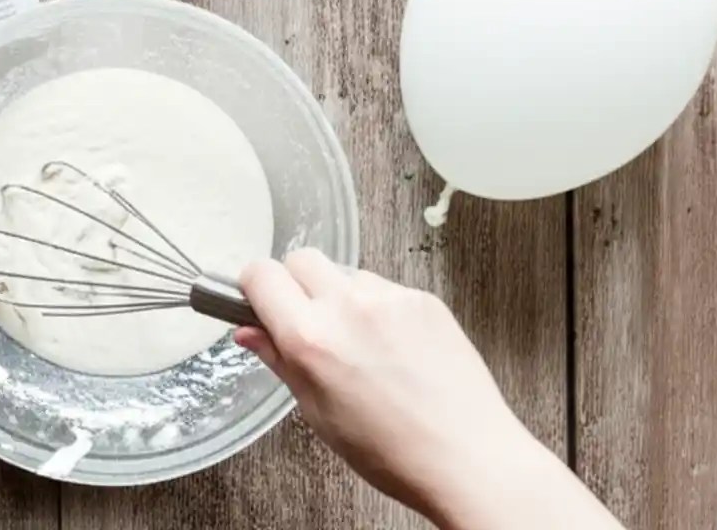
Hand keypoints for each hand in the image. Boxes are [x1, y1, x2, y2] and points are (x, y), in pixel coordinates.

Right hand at [236, 249, 622, 529]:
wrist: (467, 456)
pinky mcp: (423, 299)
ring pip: (344, 273)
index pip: (262, 275)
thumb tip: (250, 333)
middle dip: (293, 283)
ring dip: (338, 295)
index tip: (256, 299)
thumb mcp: (317, 412)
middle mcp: (348, 307)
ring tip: (356, 343)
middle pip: (301, 259)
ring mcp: (390, 299)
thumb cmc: (394, 449)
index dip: (252, 285)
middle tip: (303, 319)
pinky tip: (390, 347)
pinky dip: (376, 307)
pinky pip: (383, 287)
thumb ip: (280, 361)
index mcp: (311, 339)